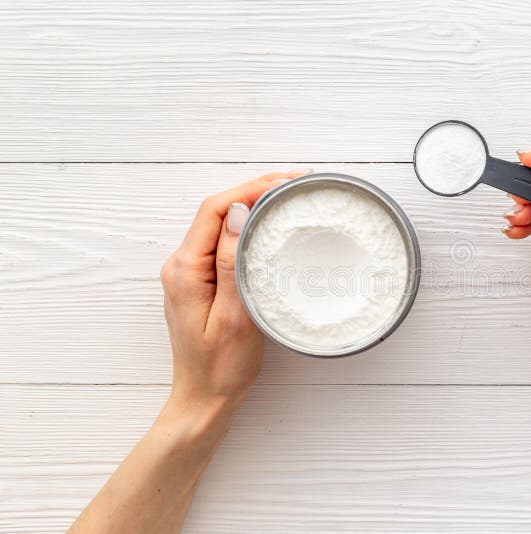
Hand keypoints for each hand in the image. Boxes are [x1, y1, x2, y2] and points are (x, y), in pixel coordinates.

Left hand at [160, 170, 308, 415]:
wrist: (204, 399)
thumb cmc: (221, 367)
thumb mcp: (234, 316)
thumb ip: (231, 262)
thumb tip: (237, 212)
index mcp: (185, 269)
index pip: (214, 210)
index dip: (249, 189)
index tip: (285, 182)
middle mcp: (181, 265)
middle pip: (216, 212)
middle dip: (254, 191)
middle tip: (295, 185)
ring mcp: (190, 273)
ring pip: (220, 225)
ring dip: (251, 206)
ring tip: (287, 198)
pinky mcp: (201, 282)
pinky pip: (223, 243)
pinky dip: (247, 228)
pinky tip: (268, 227)